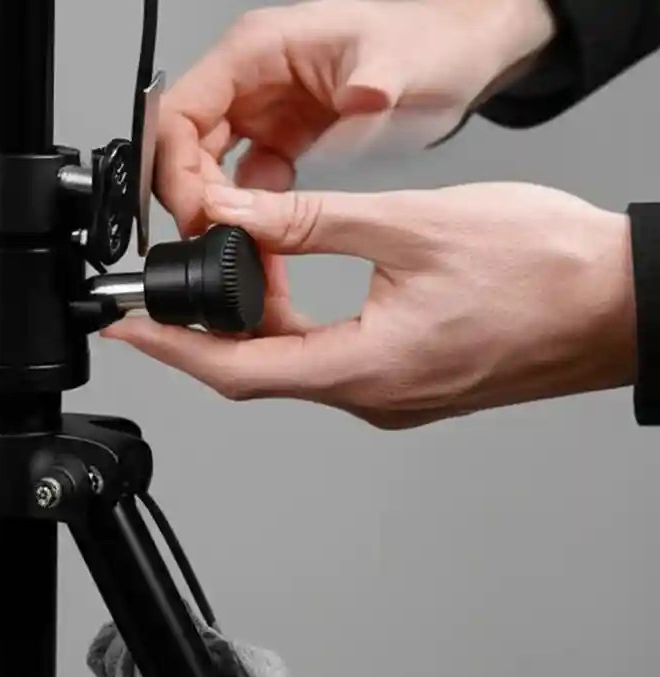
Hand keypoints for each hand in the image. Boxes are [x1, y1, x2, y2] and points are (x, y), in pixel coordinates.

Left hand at [105, 183, 636, 428]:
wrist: (628, 303)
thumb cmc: (549, 269)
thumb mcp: (413, 226)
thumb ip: (314, 223)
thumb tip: (240, 218)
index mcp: (368, 369)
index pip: (238, 373)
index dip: (173, 352)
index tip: (128, 331)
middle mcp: (376, 397)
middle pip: (259, 375)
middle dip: (207, 330)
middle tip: (174, 286)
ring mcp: (396, 396)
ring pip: (297, 367)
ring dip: (258, 323)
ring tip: (239, 265)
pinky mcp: (414, 382)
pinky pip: (334, 362)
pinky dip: (300, 327)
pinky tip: (296, 285)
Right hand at [157, 0, 556, 232]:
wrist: (462, 51)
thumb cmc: (431, 39)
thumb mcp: (403, 62)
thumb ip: (376, 82)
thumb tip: (361, 97)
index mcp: (257, 49)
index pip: (180, 112)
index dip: (174, 167)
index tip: (194, 212)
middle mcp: (249, 77)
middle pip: (182, 143)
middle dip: (189, 195)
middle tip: (211, 237)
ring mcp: (260, 106)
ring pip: (204, 163)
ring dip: (214, 206)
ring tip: (236, 242)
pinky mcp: (278, 133)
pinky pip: (242, 177)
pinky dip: (247, 209)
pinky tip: (266, 234)